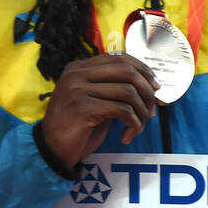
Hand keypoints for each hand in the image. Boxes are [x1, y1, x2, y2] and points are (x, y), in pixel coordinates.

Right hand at [40, 53, 159, 167]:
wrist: (52, 149)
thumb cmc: (75, 127)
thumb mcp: (93, 101)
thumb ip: (112, 88)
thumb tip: (149, 85)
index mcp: (78, 68)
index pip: (119, 58)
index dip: (143, 70)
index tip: (155, 87)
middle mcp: (77, 74)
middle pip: (127, 71)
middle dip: (147, 91)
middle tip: (150, 111)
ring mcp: (78, 89)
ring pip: (128, 91)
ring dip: (141, 112)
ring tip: (137, 127)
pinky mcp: (83, 107)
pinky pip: (122, 110)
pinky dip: (133, 124)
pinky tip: (127, 135)